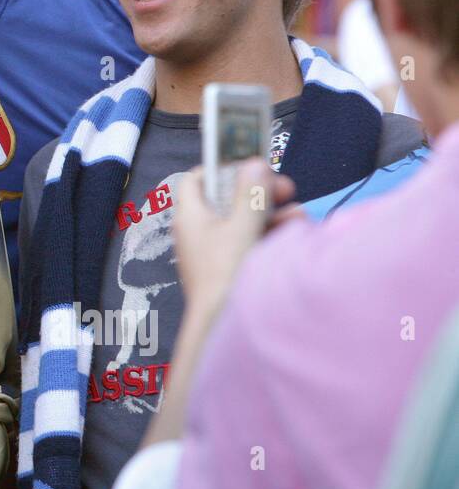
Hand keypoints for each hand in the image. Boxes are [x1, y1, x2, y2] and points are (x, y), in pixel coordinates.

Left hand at [172, 159, 296, 317]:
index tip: (250, 165)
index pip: (197, 179)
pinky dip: (269, 235)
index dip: (221, 167)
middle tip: (286, 188)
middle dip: (259, 192)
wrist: (220, 326)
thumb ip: (250, 194)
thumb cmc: (226, 272)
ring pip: (244, 220)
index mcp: (190, 215)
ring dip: (272, 214)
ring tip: (298, 215)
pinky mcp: (229, 266)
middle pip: (228, 197)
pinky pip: (250, 241)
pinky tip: (294, 234)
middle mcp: (198, 229)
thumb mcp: (242, 228)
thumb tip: (254, 162)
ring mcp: (213, 249)